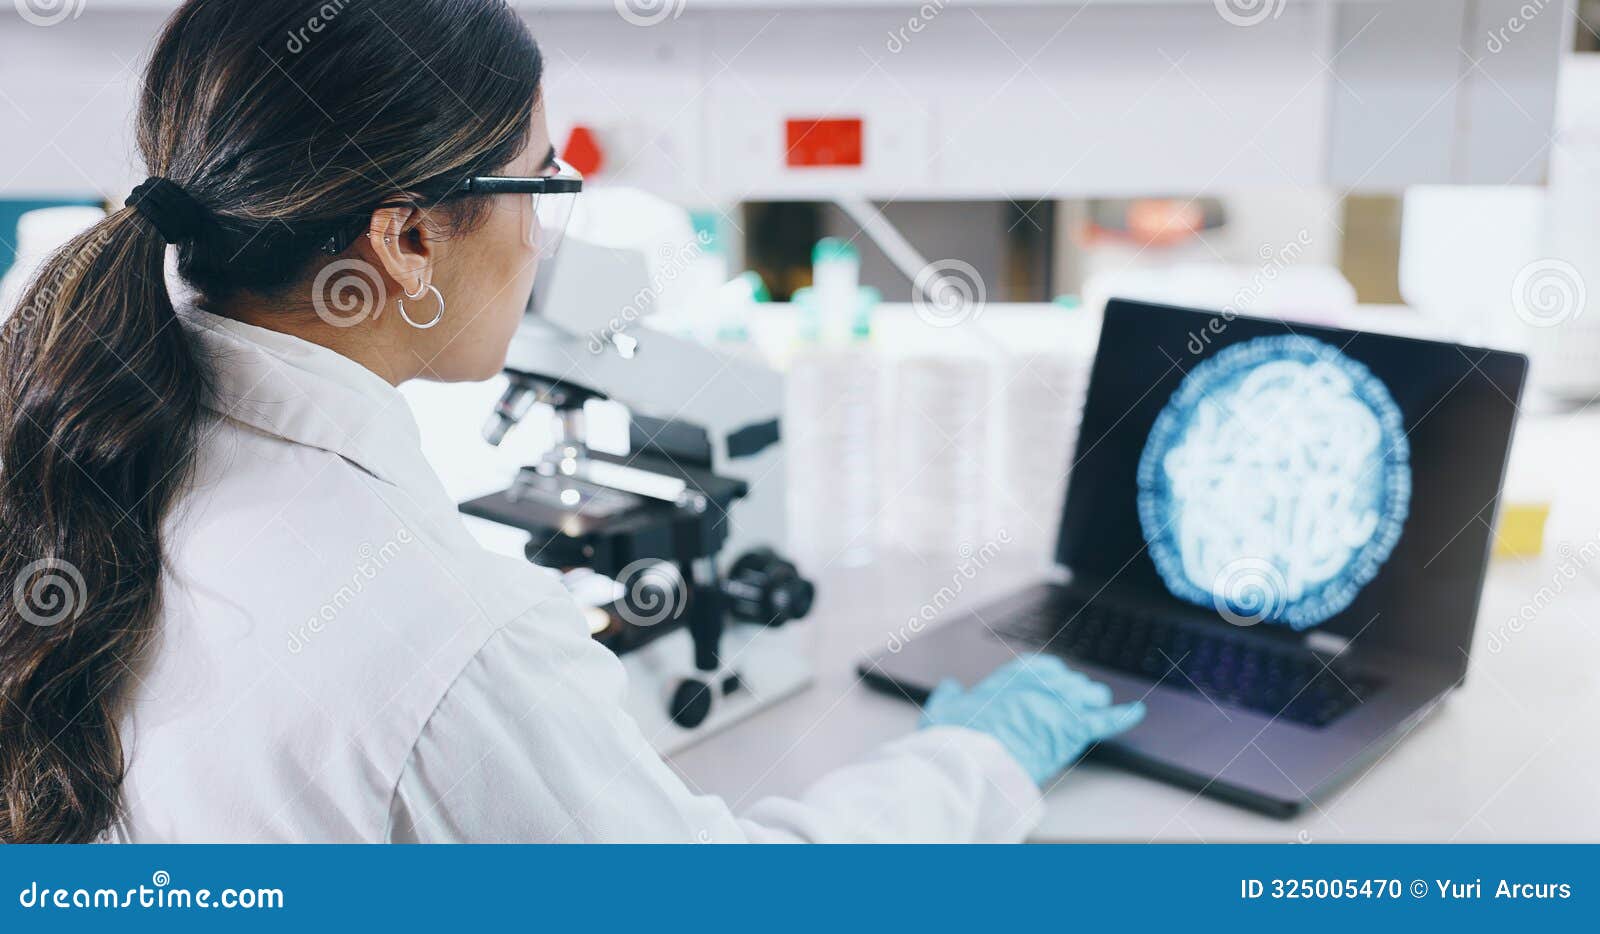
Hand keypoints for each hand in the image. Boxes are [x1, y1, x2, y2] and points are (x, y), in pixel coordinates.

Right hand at [919, 655, 1145, 784]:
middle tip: (1070, 703)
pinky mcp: (1072, 731)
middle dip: (1072, 691)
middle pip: (1070, 681)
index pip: (1044, 667)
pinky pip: (1106, 721)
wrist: (970, 763)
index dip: (1050, 677)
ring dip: (1092, 701)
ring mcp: (1060, 705)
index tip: (1050, 682)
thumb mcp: (943, 711)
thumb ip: (947, 696)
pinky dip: (1123, 716)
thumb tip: (948, 687)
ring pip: (1089, 697)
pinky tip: (1136, 712)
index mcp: (1011, 676)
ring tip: (1094, 706)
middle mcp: (1040, 684)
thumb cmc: (955, 739)